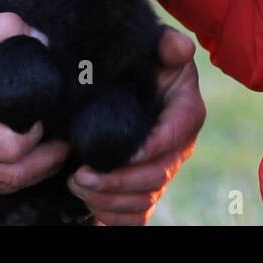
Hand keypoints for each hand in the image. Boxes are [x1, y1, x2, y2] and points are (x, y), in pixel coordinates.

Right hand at [0, 15, 69, 192]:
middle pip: (9, 177)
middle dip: (45, 164)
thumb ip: (3, 28)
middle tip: (65, 145)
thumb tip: (42, 41)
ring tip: (50, 152)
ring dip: (28, 174)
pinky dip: (4, 176)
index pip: (10, 150)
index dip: (38, 139)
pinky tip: (21, 158)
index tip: (46, 117)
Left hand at [68, 28, 204, 224]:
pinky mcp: (144, 191)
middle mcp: (178, 147)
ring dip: (109, 198)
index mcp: (186, 112)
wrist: (123, 84)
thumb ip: (166, 44)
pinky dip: (113, 216)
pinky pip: (137, 218)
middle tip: (81, 174)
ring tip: (76, 183)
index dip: (151, 146)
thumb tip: (180, 46)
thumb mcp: (154, 47)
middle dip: (118, 180)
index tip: (123, 151)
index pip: (176, 134)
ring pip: (144, 200)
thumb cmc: (140, 64)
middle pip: (158, 175)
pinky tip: (88, 202)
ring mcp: (161, 172)